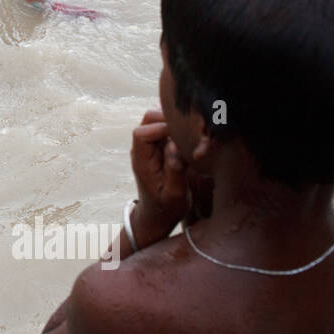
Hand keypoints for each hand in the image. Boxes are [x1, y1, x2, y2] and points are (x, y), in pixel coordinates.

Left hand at [129, 108, 190, 242]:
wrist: (158, 215)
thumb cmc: (167, 207)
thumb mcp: (175, 195)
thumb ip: (175, 171)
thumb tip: (174, 146)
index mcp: (141, 160)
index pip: (142, 133)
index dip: (161, 128)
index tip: (182, 135)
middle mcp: (141, 150)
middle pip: (148, 119)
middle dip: (168, 118)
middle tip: (190, 128)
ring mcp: (149, 147)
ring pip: (156, 119)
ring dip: (173, 120)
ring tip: (192, 129)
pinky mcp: (158, 147)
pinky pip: (164, 126)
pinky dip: (176, 124)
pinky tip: (191, 131)